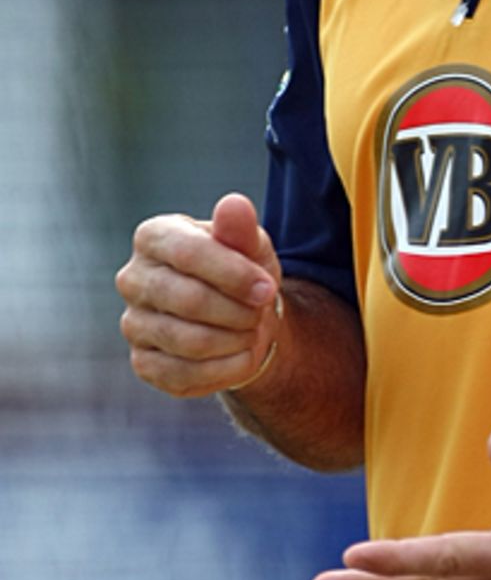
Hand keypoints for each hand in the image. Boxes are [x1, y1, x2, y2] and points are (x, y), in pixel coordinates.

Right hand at [116, 193, 281, 397]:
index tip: (269, 287)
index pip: (187, 253)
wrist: (241, 318)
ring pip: (188, 341)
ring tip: (252, 329)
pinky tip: (242, 354)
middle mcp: (133, 279)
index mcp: (154, 237)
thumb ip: (240, 229)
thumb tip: (233, 204)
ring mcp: (133, 323)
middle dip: (238, 310)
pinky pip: (183, 375)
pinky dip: (225, 369)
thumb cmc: (242, 272)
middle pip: (189, 300)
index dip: (234, 274)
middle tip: (261, 311)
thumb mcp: (251, 246)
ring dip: (235, 339)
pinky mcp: (143, 363)